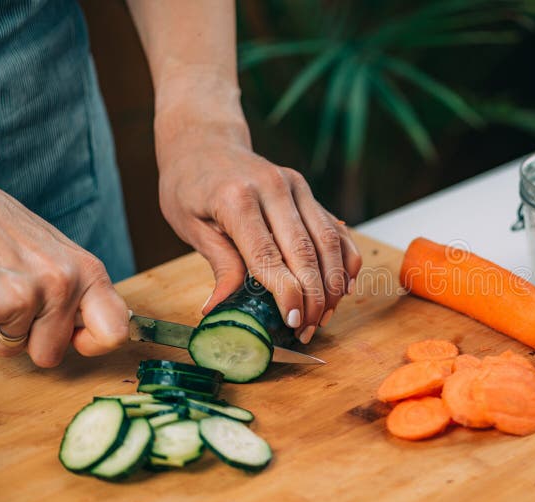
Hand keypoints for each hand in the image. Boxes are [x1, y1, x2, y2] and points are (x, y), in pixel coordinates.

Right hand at [0, 188, 129, 366]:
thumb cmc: (6, 229)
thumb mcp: (56, 255)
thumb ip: (76, 291)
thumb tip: (89, 331)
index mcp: (89, 271)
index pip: (115, 333)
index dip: (91, 344)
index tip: (73, 338)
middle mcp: (67, 281)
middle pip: (50, 353)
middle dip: (27, 337)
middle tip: (14, 300)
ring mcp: (33, 291)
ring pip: (12, 347)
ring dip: (1, 325)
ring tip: (0, 285)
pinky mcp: (4, 298)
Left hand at [155, 113, 361, 343]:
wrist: (203, 140)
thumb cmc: (189, 184)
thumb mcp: (190, 225)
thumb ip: (219, 264)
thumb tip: (220, 310)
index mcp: (237, 198)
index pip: (269, 256)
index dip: (286, 293)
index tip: (295, 322)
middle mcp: (273, 188)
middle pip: (307, 251)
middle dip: (315, 296)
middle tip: (311, 328)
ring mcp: (296, 186)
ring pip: (330, 240)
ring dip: (333, 282)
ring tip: (326, 314)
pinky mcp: (307, 190)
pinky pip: (336, 228)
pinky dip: (345, 258)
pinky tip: (342, 286)